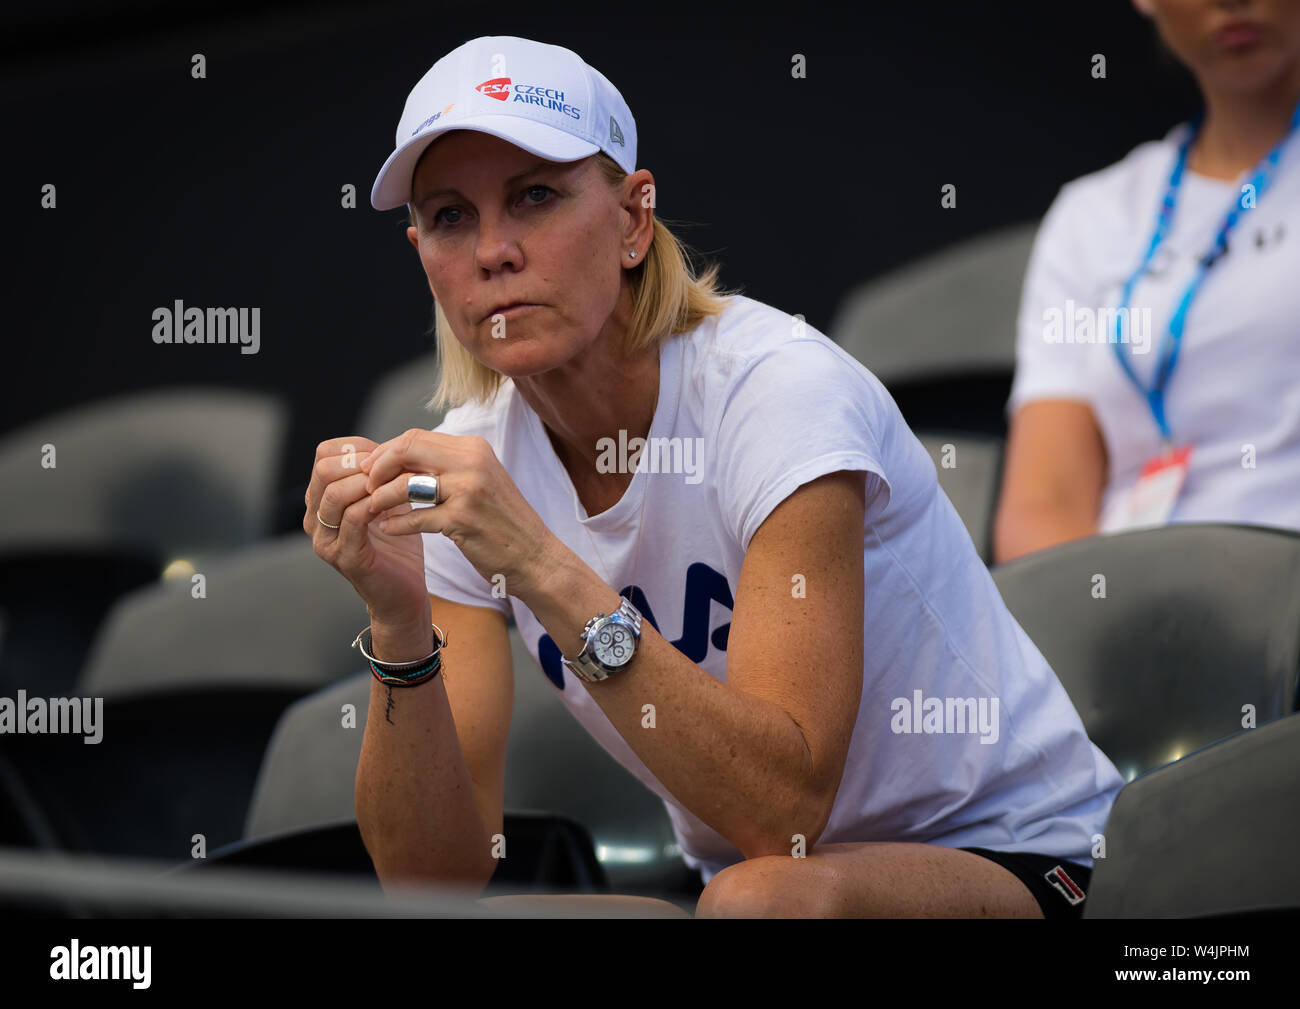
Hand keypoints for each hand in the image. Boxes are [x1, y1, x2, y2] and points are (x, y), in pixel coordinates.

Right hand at [303, 435, 428, 620]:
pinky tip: (394, 503)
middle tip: (392, 469)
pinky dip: (376, 505)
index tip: (386, 453)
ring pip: (335, 493)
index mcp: (321, 500)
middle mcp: (315, 518)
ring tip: (396, 485)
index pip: (324, 454)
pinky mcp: (344, 556)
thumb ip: (380, 474)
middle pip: (324, 469)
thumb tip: (388, 444)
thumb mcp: (388, 499)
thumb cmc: (397, 543)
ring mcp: (325, 539)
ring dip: (370, 483)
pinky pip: (353, 518)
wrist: (403, 592)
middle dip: (362, 462)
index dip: (356, 446)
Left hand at [361, 429, 558, 602]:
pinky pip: (415, 517)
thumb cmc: (502, 521)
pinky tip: (387, 528)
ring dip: (382, 497)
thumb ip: (445, 466)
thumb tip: (397, 457)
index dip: (386, 451)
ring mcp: (468, 490)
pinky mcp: (463, 519)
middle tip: (365, 486)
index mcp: (474, 448)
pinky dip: (396, 523)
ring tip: (372, 509)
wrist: (534, 556)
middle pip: (407, 450)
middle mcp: (472, 462)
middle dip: (378, 467)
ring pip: (406, 484)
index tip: (370, 468)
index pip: (416, 437)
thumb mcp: (479, 481)